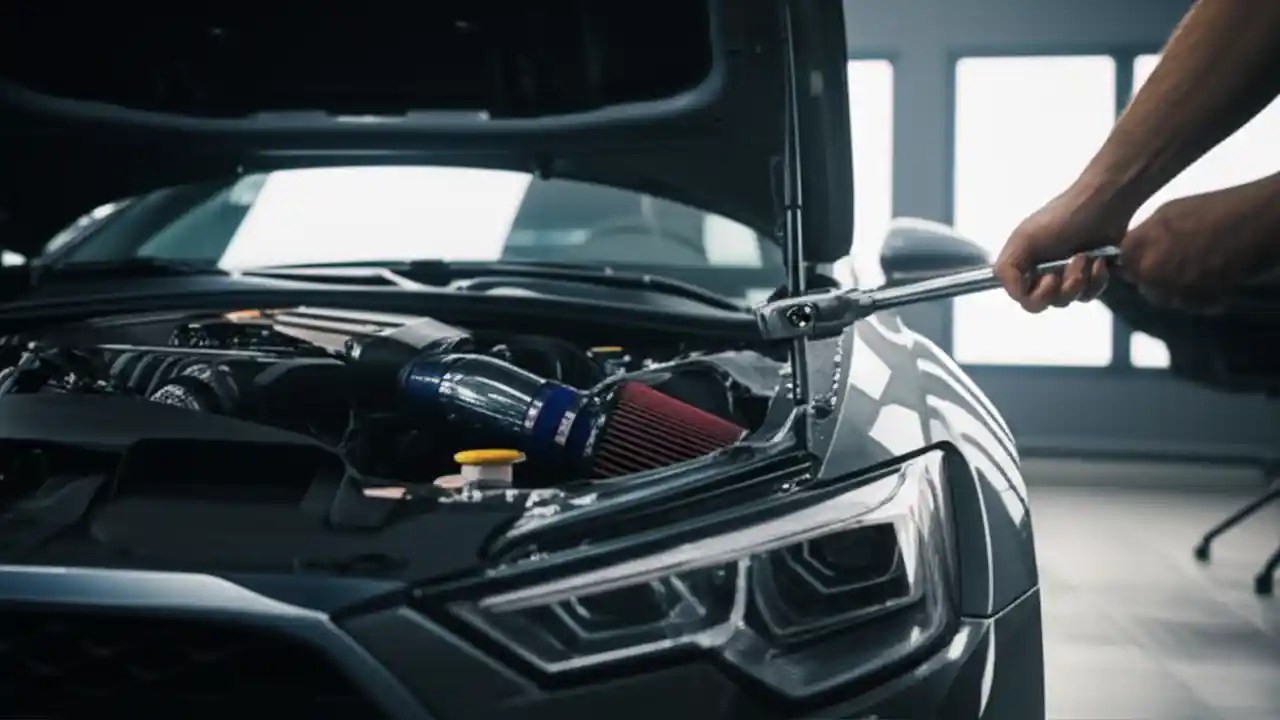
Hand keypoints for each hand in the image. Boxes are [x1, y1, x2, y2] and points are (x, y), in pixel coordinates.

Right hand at [994, 183, 1128, 312]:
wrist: (1104, 205)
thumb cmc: (1063, 217)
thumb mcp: (1025, 239)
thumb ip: (1007, 270)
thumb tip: (1015, 294)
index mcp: (1022, 265)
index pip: (1022, 298)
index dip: (1037, 295)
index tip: (1050, 276)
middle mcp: (1040, 272)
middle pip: (1046, 303)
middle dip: (1064, 286)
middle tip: (1075, 261)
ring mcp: (1065, 276)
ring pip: (1069, 300)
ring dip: (1081, 279)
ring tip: (1086, 256)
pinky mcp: (1088, 277)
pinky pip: (1089, 294)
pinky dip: (1097, 279)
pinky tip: (1100, 260)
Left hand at [1120, 179, 1279, 310]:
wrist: (1258, 219)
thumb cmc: (1215, 209)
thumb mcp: (1169, 214)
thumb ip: (1146, 236)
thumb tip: (1131, 251)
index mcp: (1140, 245)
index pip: (1122, 265)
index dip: (1134, 262)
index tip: (1146, 259)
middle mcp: (1151, 270)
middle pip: (1143, 284)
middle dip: (1156, 276)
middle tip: (1180, 262)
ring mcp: (1174, 288)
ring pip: (1165, 298)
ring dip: (1178, 289)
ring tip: (1202, 268)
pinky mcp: (1199, 301)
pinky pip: (1191, 305)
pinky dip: (1201, 297)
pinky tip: (1216, 278)